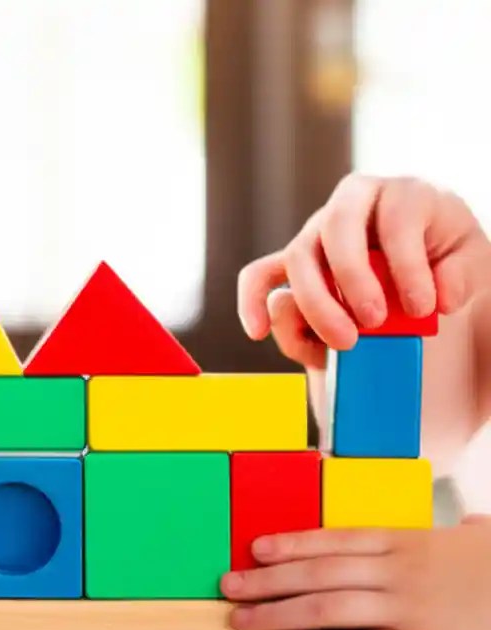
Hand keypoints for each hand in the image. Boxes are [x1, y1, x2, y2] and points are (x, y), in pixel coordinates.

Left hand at [221, 518, 490, 629]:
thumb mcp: (482, 540)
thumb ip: (460, 533)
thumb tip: (465, 525)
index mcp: (408, 541)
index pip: (333, 539)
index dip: (290, 544)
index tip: (254, 549)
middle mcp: (400, 572)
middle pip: (317, 572)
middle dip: (265, 580)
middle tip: (227, 586)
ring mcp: (409, 611)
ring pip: (326, 608)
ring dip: (276, 613)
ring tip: (242, 619)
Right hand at [236, 175, 490, 367]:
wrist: (426, 264)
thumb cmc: (447, 257)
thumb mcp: (471, 259)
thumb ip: (462, 274)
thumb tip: (436, 298)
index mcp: (400, 193)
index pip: (395, 219)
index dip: (406, 266)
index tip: (424, 307)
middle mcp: (350, 206)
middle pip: (335, 230)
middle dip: (351, 280)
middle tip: (374, 322)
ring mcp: (316, 233)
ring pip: (296, 258)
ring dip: (316, 304)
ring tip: (344, 343)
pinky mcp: (292, 264)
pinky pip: (259, 277)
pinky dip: (253, 303)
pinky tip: (258, 330)